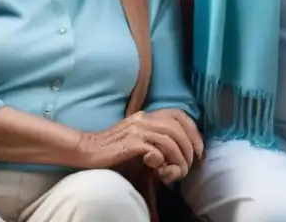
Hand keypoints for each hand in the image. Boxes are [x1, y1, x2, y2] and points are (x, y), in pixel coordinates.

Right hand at [76, 112, 200, 181]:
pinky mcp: (131, 143)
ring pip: (170, 140)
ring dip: (179, 158)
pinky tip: (160, 169)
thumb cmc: (112, 149)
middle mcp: (144, 118)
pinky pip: (156, 150)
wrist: (87, 151)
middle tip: (190, 164)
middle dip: (189, 148)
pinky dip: (163, 161)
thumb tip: (176, 153)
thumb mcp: (136, 139)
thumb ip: (154, 140)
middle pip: (177, 128)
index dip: (193, 130)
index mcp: (146, 115)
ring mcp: (137, 130)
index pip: (178, 114)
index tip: (198, 148)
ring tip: (179, 171)